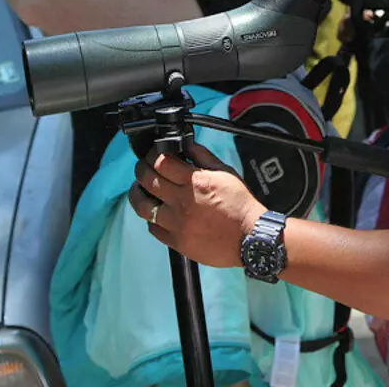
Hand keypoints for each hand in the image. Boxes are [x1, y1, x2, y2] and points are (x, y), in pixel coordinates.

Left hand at [128, 142, 266, 268]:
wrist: (251, 238)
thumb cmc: (241, 205)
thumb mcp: (225, 172)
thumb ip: (203, 156)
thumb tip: (187, 145)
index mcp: (195, 182)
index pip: (160, 162)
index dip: (152, 155)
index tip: (153, 156)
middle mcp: (182, 202)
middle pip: (146, 181)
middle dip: (141, 170)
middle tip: (143, 169)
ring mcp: (178, 224)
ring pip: (143, 207)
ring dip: (138, 195)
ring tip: (141, 191)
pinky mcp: (178, 242)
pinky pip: (153, 229)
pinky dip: (152, 220)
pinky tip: (157, 214)